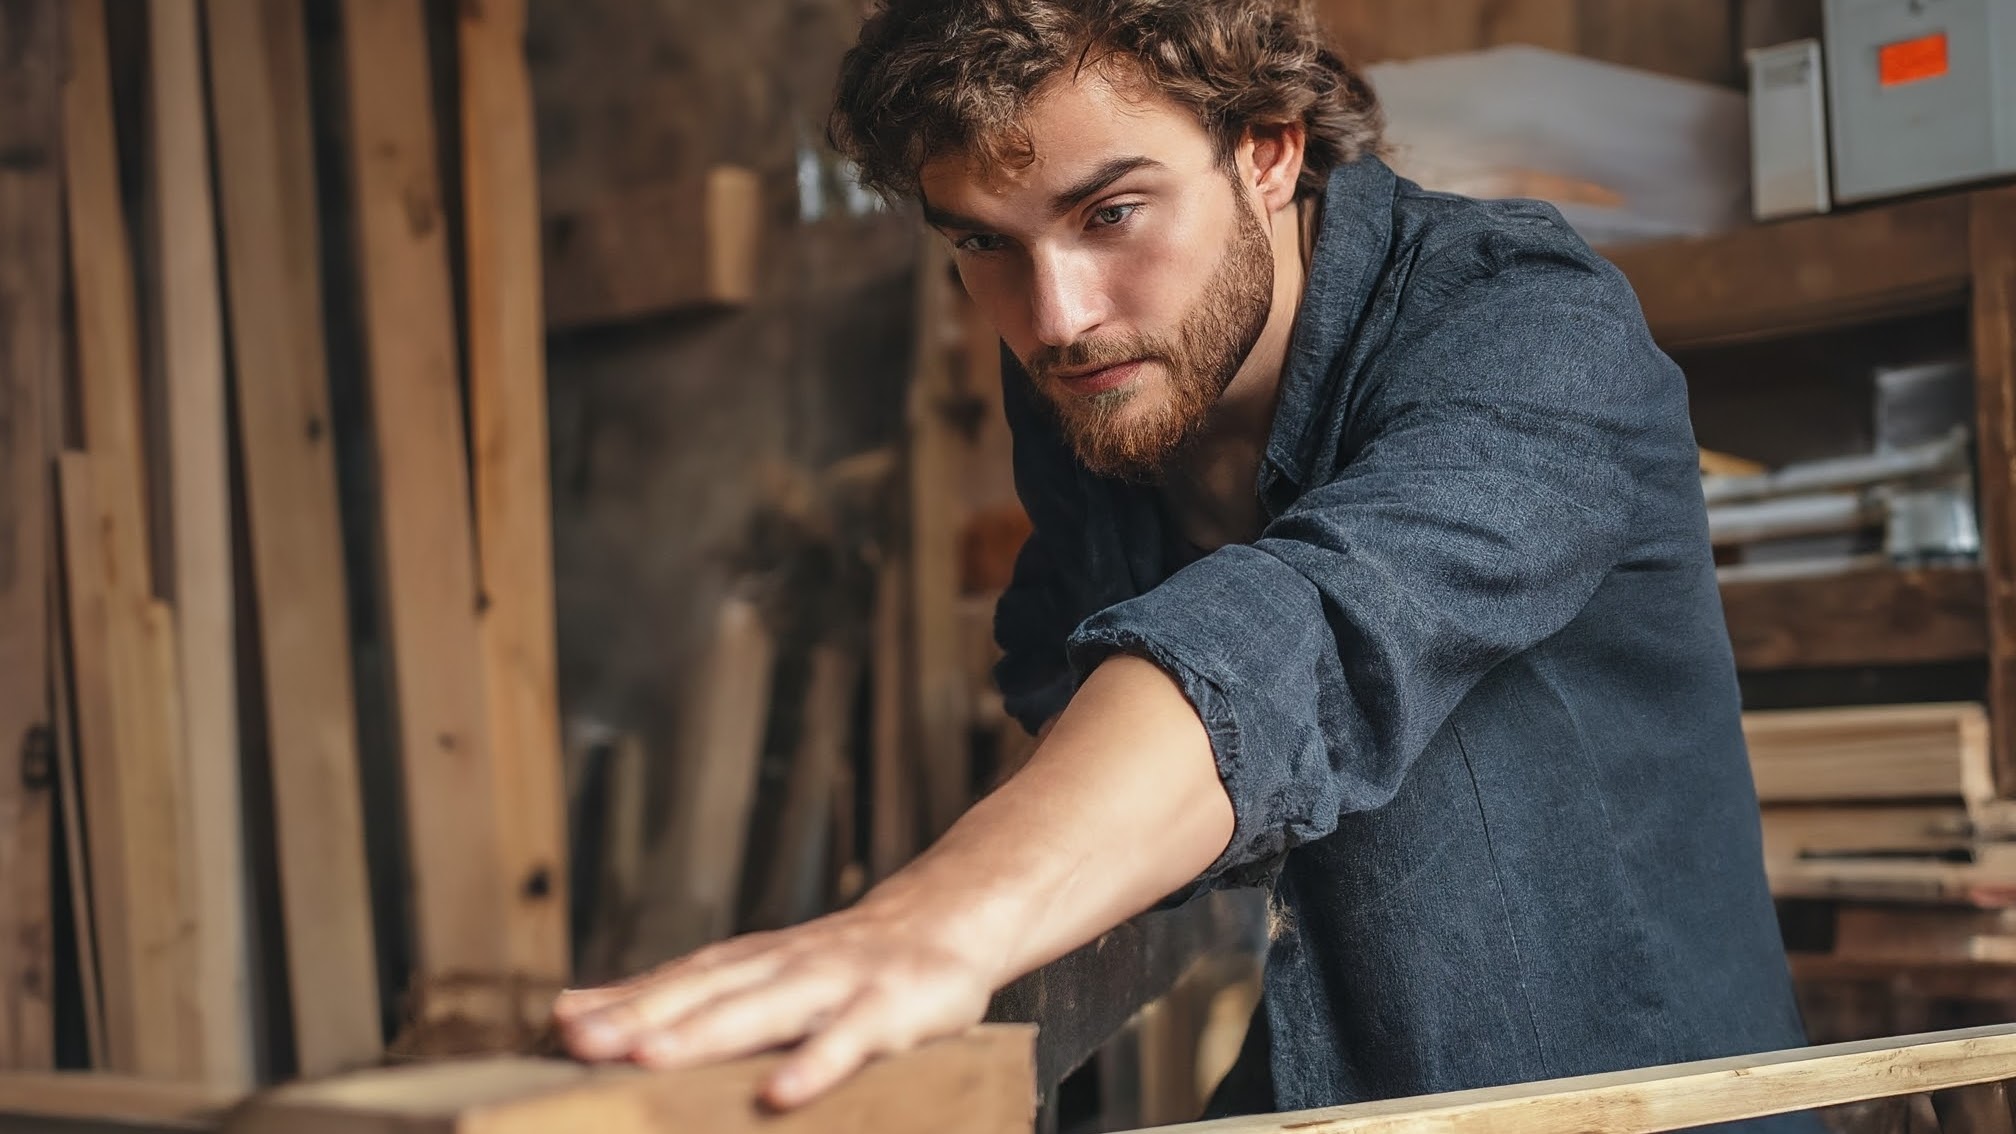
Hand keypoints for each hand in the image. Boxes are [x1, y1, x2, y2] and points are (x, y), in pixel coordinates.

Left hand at [549, 899, 1001, 1108]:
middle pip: (705, 992)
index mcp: (747, 962)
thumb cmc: (835, 962)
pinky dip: (816, 1061)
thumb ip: (668, 993)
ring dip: (706, 1032)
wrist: (943, 921)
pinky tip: (782, 1092)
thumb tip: (566, 1011)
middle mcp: (784, 965)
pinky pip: (850, 1038)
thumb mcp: (749, 972)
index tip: (561, 1027)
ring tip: (650, 1057)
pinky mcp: (890, 1006)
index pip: (675, 981)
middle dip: (643, 1017)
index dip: (619, 1004)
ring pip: (766, 1008)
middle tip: (584, 1042)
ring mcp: (837, 982)